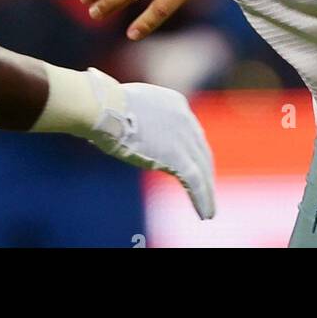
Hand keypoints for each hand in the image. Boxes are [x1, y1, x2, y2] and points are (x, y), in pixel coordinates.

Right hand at [82, 69, 215, 219]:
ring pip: (203, 169)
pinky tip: (205, 214)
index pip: (192, 131)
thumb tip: (136, 132)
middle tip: (206, 188)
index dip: (195, 150)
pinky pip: (196, 183)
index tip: (196, 164)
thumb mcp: (134, 106)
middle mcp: (186, 118)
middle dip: (205, 171)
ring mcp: (184, 138)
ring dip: (207, 191)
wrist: (107, 108)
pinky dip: (203, 200)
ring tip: (209, 210)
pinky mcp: (178, 157)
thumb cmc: (107, 107)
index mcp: (176, 103)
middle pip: (201, 150)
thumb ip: (144, 119)